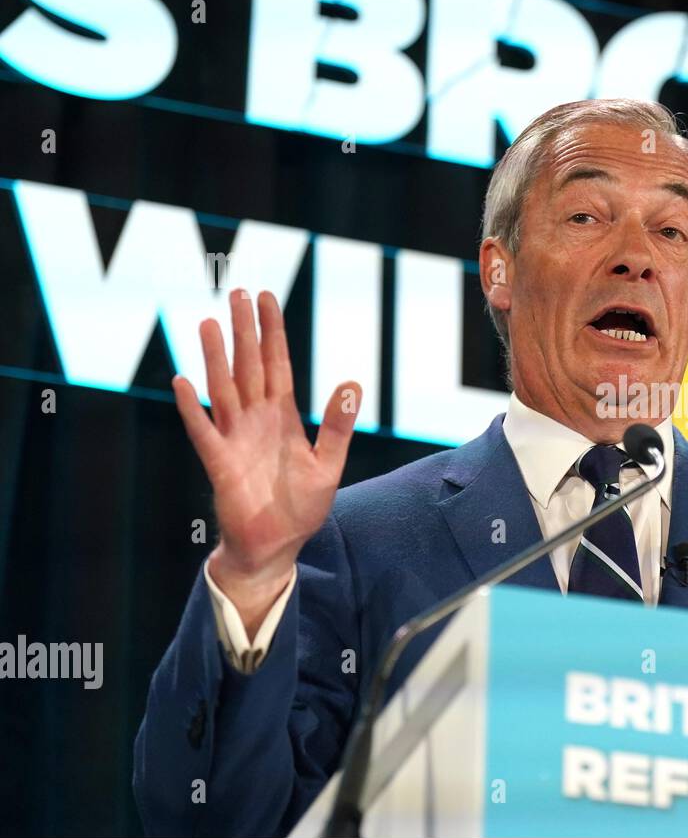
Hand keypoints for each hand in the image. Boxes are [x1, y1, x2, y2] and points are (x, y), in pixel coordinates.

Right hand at [173, 289, 360, 638]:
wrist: (276, 545)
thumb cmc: (300, 506)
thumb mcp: (329, 463)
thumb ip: (337, 424)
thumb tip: (353, 384)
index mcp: (283, 417)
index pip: (277, 364)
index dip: (272, 332)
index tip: (266, 298)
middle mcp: (256, 420)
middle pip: (248, 366)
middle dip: (243, 331)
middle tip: (236, 292)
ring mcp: (235, 438)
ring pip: (224, 388)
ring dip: (216, 357)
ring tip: (208, 323)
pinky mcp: (220, 463)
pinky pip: (203, 430)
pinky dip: (192, 407)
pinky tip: (182, 382)